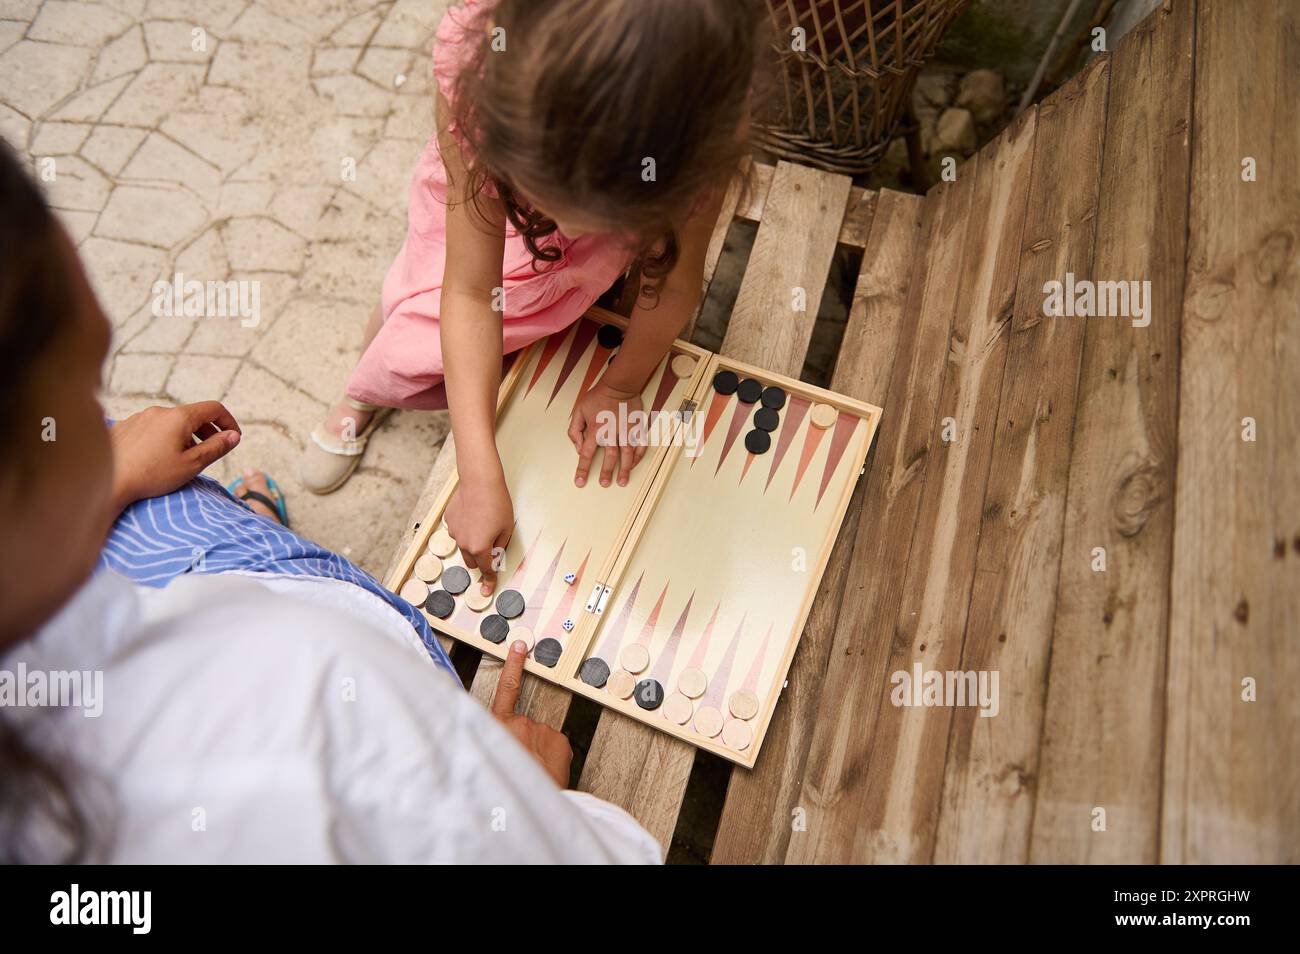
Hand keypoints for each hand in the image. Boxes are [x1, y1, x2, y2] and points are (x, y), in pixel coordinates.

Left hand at [110, 402, 240, 511]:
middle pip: (192, 415)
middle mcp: (159, 411)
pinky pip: (153, 427)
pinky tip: (159, 459)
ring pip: (172, 422)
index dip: (229, 422)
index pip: (214, 409)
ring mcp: (139, 417)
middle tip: (213, 451)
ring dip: (186, 436)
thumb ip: (217, 448)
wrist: (106, 481)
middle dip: (207, 431)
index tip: (234, 438)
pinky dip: (165, 438)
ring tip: (185, 458)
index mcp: (179, 417)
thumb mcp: (192, 464)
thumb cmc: (150, 475)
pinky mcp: (125, 427)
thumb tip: (234, 436)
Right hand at [444, 472, 512, 593]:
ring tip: (485, 522)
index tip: (486, 591)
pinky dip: (466, 529)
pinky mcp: (449, 521)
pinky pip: (459, 531)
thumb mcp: (507, 529)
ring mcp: (454, 532)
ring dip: (473, 542)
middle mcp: (464, 544)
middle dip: (482, 558)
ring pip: (464, 546)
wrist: (480, 481)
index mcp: (480, 548)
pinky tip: (474, 514)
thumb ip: (500, 547)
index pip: (486, 570)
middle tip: (493, 545)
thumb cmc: (497, 503)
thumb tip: (496, 557)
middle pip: (473, 561)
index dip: (489, 581)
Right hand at [490, 640, 571, 787]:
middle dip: (523, 743)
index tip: (520, 645)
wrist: (529, 804)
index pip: (505, 689)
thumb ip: (493, 741)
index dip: (513, 666)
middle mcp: (519, 723)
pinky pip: (555, 746)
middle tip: (520, 766)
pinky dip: (552, 758)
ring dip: (538, 753)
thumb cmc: (506, 789)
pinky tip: (546, 771)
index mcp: (497, 726)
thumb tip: (503, 744)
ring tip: (532, 773)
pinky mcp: (559, 740)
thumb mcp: (487, 759)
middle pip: (523, 727)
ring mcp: (542, 730)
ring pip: (540, 739)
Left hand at [567, 381, 646, 487]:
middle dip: (606, 472)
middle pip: (609, 457)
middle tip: (604, 484)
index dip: (582, 469)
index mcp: (596, 429)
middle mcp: (612, 432)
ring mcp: (627, 430)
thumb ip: (575, 430)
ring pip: (627, 454)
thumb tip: (578, 447)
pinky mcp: (637, 428)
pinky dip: (638, 457)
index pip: (586, 454)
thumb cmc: (598, 397)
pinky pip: (640, 445)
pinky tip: (633, 465)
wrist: (619, 385)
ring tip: (623, 481)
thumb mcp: (579, 410)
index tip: (580, 482)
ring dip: (625, 469)